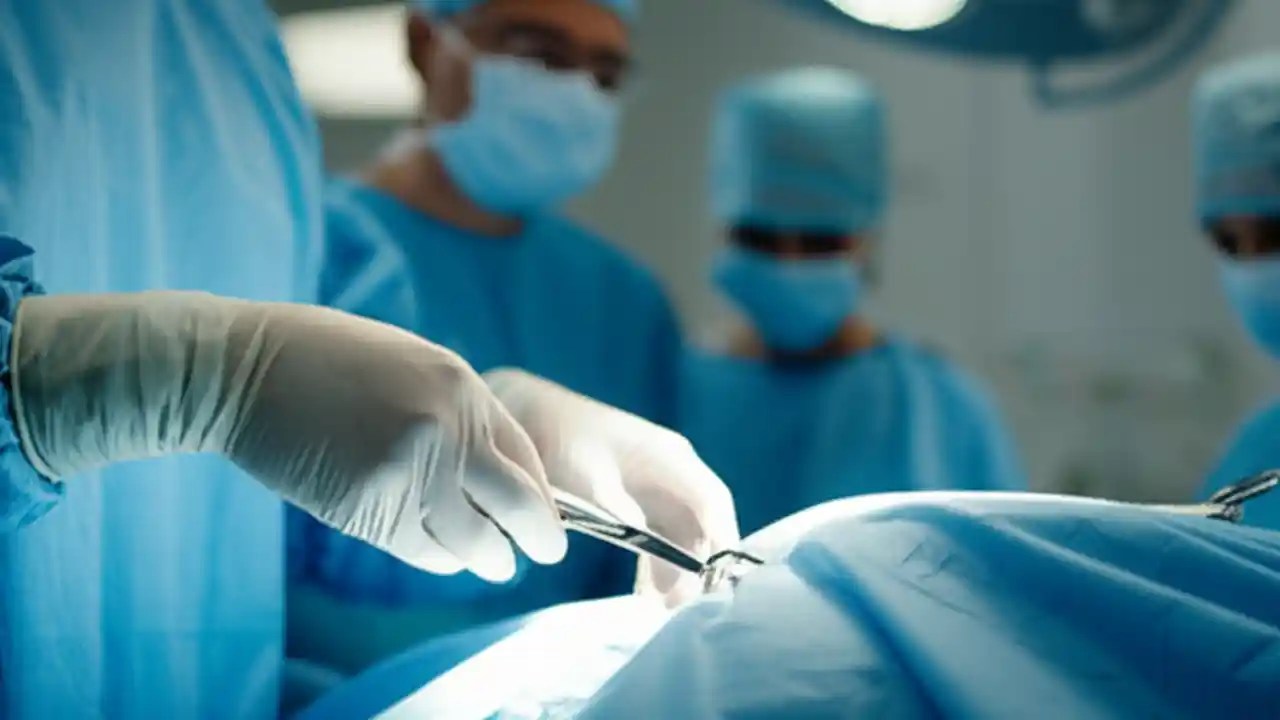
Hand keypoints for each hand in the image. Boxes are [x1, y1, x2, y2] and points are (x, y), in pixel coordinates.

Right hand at [11, 292, 566, 581]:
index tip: (549, 516)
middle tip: (543, 554)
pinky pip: (422, 549)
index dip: (542, 495)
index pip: (525, 456)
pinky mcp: (366, 508)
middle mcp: (445, 430)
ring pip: (470, 539)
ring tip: (493, 562)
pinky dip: (441, 558)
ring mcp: (406, 472)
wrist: (242, 368)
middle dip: (536, 538)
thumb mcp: (411, 364)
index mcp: (460, 387)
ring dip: (487, 558)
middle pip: (516, 505)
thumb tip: (498, 467)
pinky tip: (449, 557)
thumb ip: (457, 410)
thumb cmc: (325, 360)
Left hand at [483, 368, 739, 605]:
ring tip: (660, 607)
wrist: (526, 417)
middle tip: (678, 607)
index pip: (713, 503)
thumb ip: (625, 515)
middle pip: (702, 524)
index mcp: (671, 457)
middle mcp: (673, 471)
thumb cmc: (561, 442)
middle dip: (697, 567)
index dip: (722, 543)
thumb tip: (655, 550)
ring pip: (682, 535)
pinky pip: (659, 536)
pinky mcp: (635, 499)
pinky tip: (645, 592)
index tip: (714, 582)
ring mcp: (655, 485)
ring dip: (677, 570)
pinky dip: (657, 563)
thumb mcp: (592, 482)